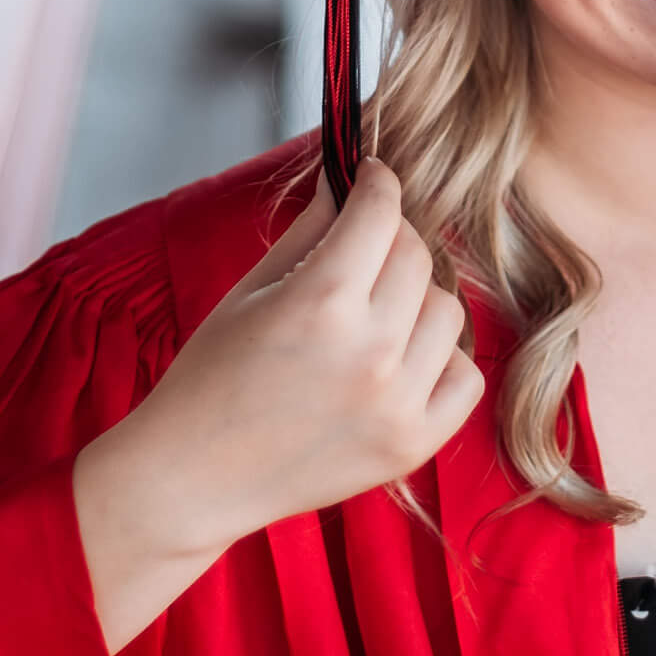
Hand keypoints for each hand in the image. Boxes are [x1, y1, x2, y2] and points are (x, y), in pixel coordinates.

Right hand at [73, 161, 483, 650]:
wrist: (192, 477)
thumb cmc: (209, 379)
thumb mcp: (251, 289)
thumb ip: (311, 230)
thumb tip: (346, 179)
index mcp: (321, 302)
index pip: (381, 211)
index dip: (376, 183)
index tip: (371, 178)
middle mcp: (371, 351)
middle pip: (418, 256)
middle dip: (391, 239)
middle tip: (363, 250)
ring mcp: (398, 403)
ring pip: (448, 311)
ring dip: (416, 300)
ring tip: (373, 315)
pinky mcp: (413, 444)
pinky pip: (463, 377)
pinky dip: (439, 362)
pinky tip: (399, 363)